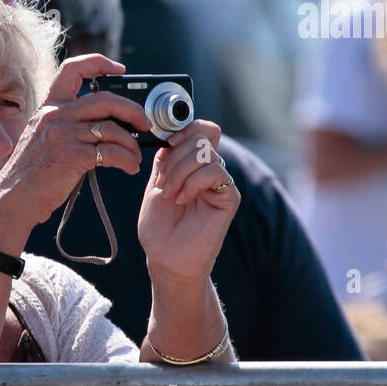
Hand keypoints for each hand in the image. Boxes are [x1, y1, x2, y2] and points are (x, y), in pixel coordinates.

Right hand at [0, 53, 152, 240]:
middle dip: (132, 111)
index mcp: (47, 107)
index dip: (99, 63)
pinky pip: (112, 152)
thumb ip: (68, 124)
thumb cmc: (32, 174)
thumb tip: (108, 124)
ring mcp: (62, 134)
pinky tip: (129, 167)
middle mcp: (54, 115)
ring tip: (135, 158)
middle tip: (144, 123)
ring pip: (112, 128)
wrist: (13, 199)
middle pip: (106, 99)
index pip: (73, 69)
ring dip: (131, 144)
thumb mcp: (44, 137)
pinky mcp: (71, 156)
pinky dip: (127, 160)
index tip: (120, 70)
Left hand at [136, 120, 239, 283]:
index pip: (199, 129)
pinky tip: (182, 199)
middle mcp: (208, 169)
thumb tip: (173, 131)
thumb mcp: (157, 183)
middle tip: (163, 181)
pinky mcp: (230, 196)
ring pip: (205, 152)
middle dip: (174, 156)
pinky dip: (193, 182)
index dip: (183, 129)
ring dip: (180, 171)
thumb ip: (166, 157)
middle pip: (201, 135)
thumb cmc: (159, 226)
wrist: (166, 257)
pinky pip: (215, 171)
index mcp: (191, 163)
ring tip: (171, 194)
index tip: (165, 142)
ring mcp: (220, 182)